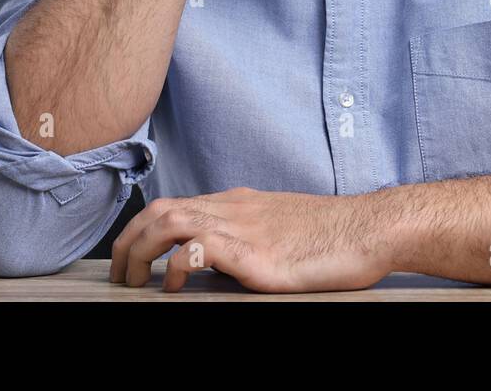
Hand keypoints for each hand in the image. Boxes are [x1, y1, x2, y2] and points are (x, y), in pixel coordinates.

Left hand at [108, 186, 393, 292]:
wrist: (371, 228)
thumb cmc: (335, 235)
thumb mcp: (282, 229)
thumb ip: (249, 238)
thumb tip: (221, 262)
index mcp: (239, 203)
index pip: (175, 204)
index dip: (143, 230)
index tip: (131, 258)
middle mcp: (234, 208)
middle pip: (161, 209)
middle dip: (128, 241)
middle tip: (120, 275)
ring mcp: (244, 227)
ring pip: (170, 221)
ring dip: (140, 251)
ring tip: (134, 281)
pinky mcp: (255, 253)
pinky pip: (199, 249)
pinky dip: (176, 267)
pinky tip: (175, 288)